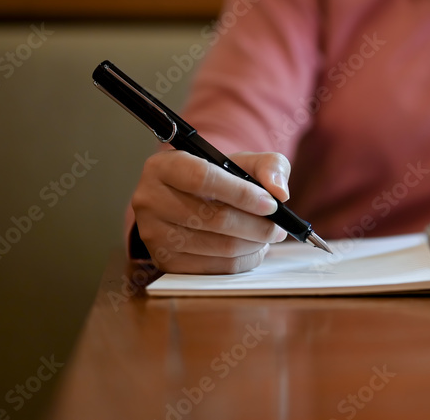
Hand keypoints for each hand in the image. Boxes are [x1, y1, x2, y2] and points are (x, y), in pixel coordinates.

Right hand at [131, 151, 291, 273]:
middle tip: (279, 227)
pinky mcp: (163, 261)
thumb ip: (269, 166)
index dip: (242, 194)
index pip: (204, 179)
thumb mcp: (242, 161)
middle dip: (256, 226)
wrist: (187, 200)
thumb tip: (280, 192)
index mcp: (164, 166)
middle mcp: (150, 199)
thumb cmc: (218, 178)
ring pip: (216, 246)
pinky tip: (252, 249)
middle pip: (213, 218)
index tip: (271, 204)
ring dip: (253, 245)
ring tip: (268, 237)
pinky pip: (212, 268)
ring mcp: (153, 234)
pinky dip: (241, 261)